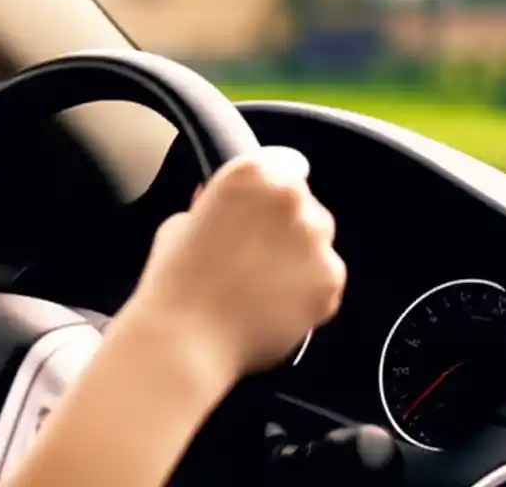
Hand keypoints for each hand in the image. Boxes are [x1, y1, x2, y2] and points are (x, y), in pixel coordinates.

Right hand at [122, 146, 343, 379]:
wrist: (186, 340)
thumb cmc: (175, 283)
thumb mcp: (182, 223)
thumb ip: (215, 206)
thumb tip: (227, 207)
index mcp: (250, 174)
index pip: (284, 164)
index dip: (274, 188)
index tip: (266, 207)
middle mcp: (289, 198)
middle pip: (304, 203)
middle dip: (286, 226)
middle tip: (255, 254)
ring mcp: (314, 239)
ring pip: (318, 241)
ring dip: (299, 256)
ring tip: (262, 285)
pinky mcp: (330, 279)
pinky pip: (326, 279)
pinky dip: (308, 291)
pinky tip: (273, 305)